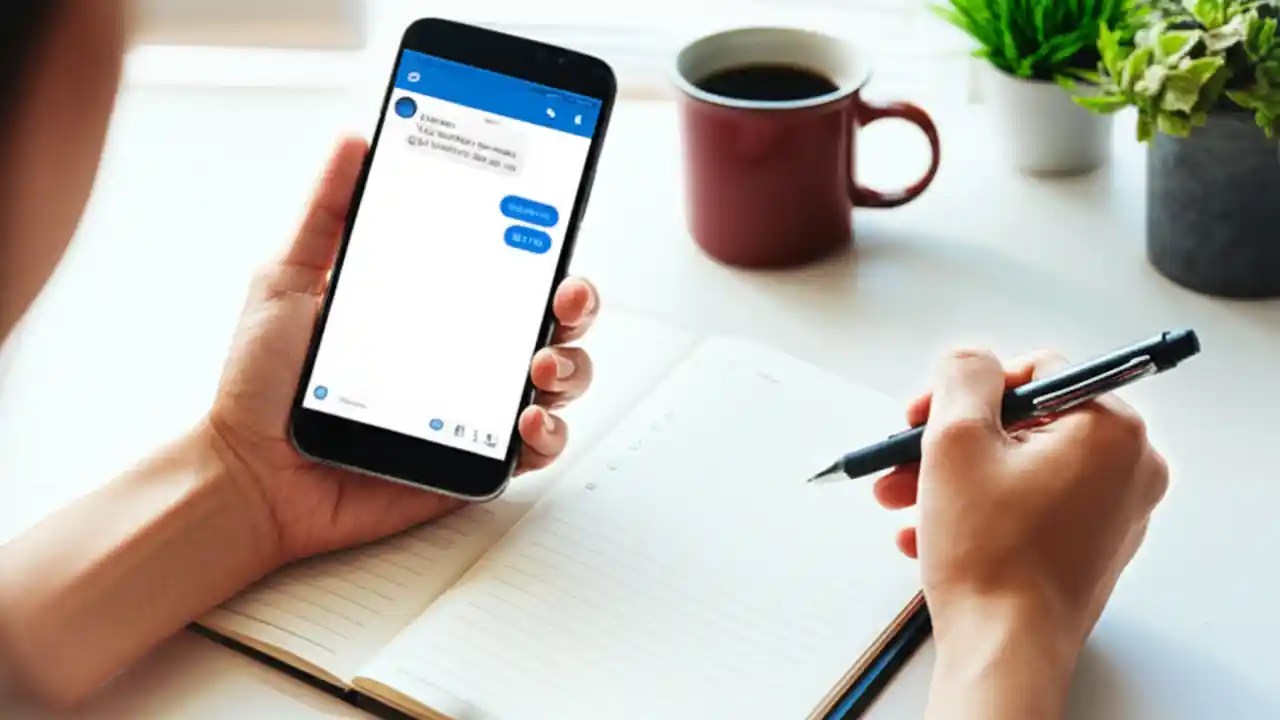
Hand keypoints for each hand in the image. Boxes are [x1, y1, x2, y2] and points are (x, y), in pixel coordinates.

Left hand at [206, 137, 598, 567]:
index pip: (509, 265)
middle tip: (563, 298)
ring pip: (561, 379)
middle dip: (577, 303)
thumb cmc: (262, 384)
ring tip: (540, 366)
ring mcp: (476, 407)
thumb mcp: (288, 278)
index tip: (553, 222)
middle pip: (552, 320)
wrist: (247, 471)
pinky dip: (550, 432)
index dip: (545, 243)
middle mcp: (466, 351)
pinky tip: (529, 419)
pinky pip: (538, 448)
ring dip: (572, 366)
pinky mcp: (474, 459)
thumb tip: (357, 140)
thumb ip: (326, 211)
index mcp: (434, 304)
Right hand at [873, 349, 1167, 717]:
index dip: (970, 387)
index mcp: (1112, 430)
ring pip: (1018, 467)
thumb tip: (970, 360)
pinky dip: (977, 509)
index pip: (1036, 370)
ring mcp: (1112, 512)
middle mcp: (1128, 468)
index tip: (928, 411)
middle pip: (1024, 422)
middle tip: (906, 455)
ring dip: (953, 476)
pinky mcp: (1089, 547)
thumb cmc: (991, 557)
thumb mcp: (956, 440)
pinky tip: (929, 529)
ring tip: (903, 500)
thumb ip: (962, 377)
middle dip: (951, 440)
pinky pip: (1027, 505)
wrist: (1004, 650)